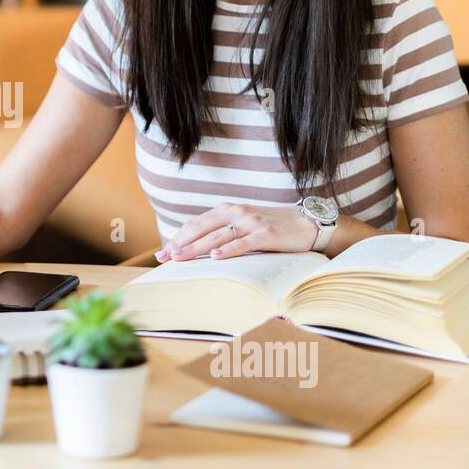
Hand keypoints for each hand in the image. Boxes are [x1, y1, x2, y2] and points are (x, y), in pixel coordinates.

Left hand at [154, 202, 316, 261]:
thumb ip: (222, 231)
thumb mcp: (243, 225)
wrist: (306, 224)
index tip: (162, 253)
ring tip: (179, 258)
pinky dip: (228, 250)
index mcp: (227, 210)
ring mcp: (250, 223)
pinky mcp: (265, 234)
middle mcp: (236, 213)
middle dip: (180, 244)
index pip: (196, 224)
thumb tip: (195, 248)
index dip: (177, 238)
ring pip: (217, 236)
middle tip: (164, 258)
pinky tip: (214, 257)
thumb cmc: (271, 227)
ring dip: (196, 248)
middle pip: (201, 229)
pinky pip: (243, 243)